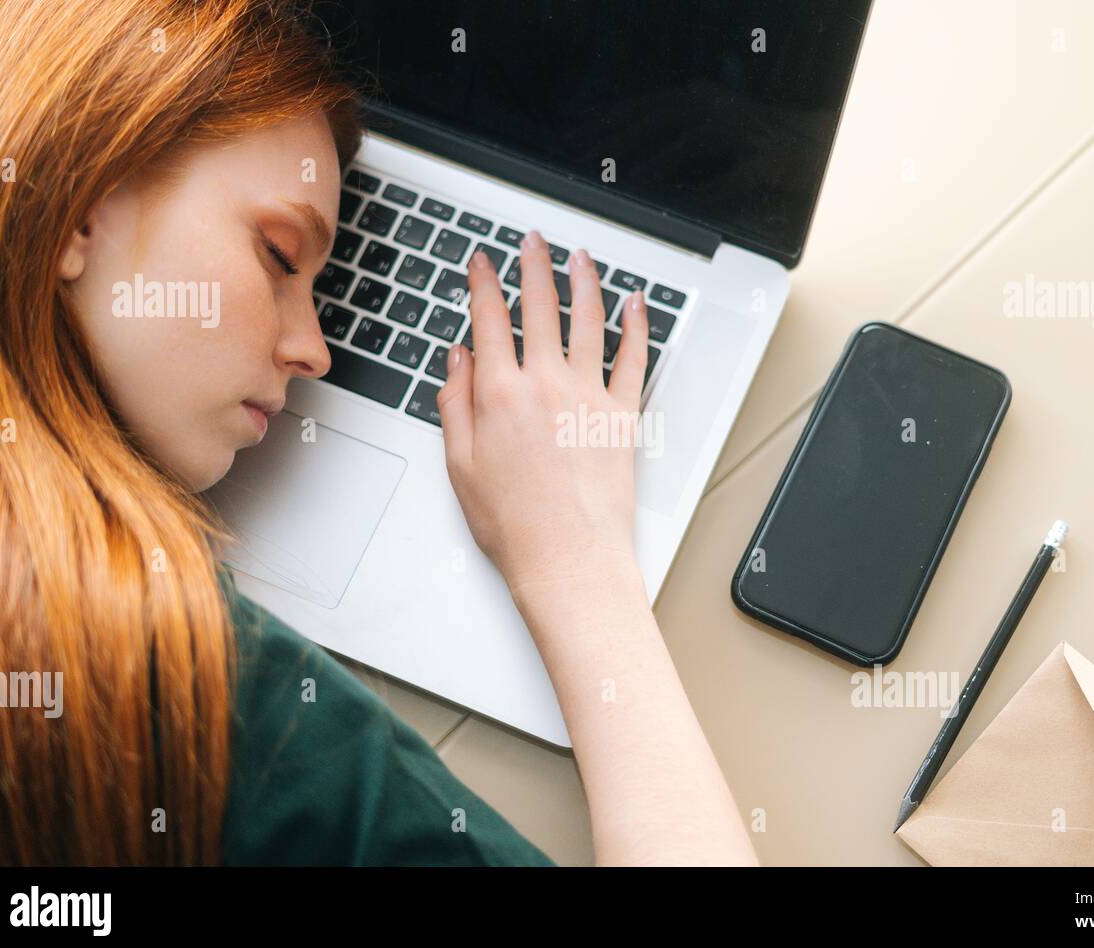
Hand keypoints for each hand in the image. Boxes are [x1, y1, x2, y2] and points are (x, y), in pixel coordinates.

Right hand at [435, 230, 652, 598]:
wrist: (569, 559)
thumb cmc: (514, 524)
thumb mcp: (460, 466)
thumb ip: (456, 404)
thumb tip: (457, 359)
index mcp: (500, 394)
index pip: (488, 319)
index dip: (482, 282)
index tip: (480, 261)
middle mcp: (546, 384)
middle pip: (539, 306)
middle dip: (533, 265)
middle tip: (533, 241)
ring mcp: (590, 395)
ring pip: (589, 320)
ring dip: (584, 281)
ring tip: (581, 256)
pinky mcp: (624, 415)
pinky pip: (634, 358)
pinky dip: (638, 326)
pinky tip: (636, 304)